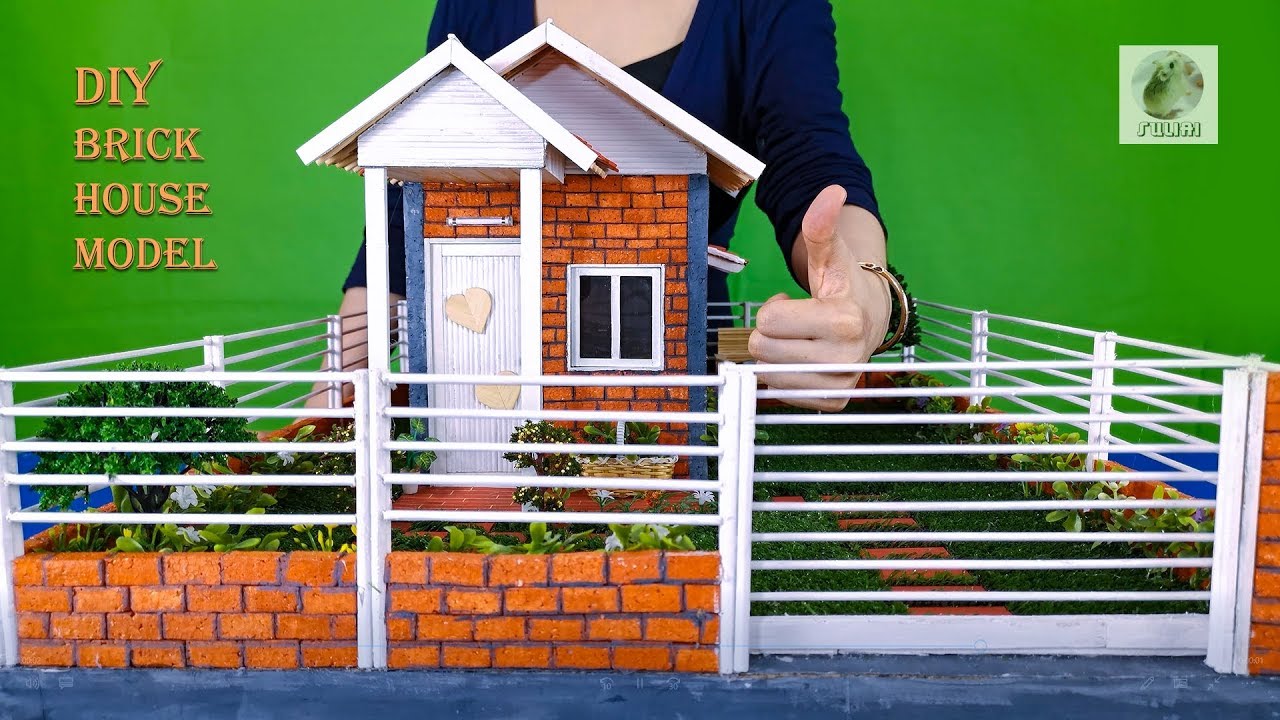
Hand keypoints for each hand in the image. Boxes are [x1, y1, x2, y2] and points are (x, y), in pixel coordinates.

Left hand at [747, 185, 890, 411]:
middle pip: (763, 350)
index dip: (774, 308)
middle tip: (796, 323)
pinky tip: (804, 360)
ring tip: (800, 340)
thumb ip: (822, 226)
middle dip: (771, 332)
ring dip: (776, 356)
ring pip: (769, 375)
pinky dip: (785, 377)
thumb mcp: (831, 255)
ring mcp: (840, 384)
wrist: (872, 317)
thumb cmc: (845, 284)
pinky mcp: (833, 402)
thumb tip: (831, 192)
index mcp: (844, 320)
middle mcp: (846, 358)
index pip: (769, 321)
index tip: (794, 302)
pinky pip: (782, 393)